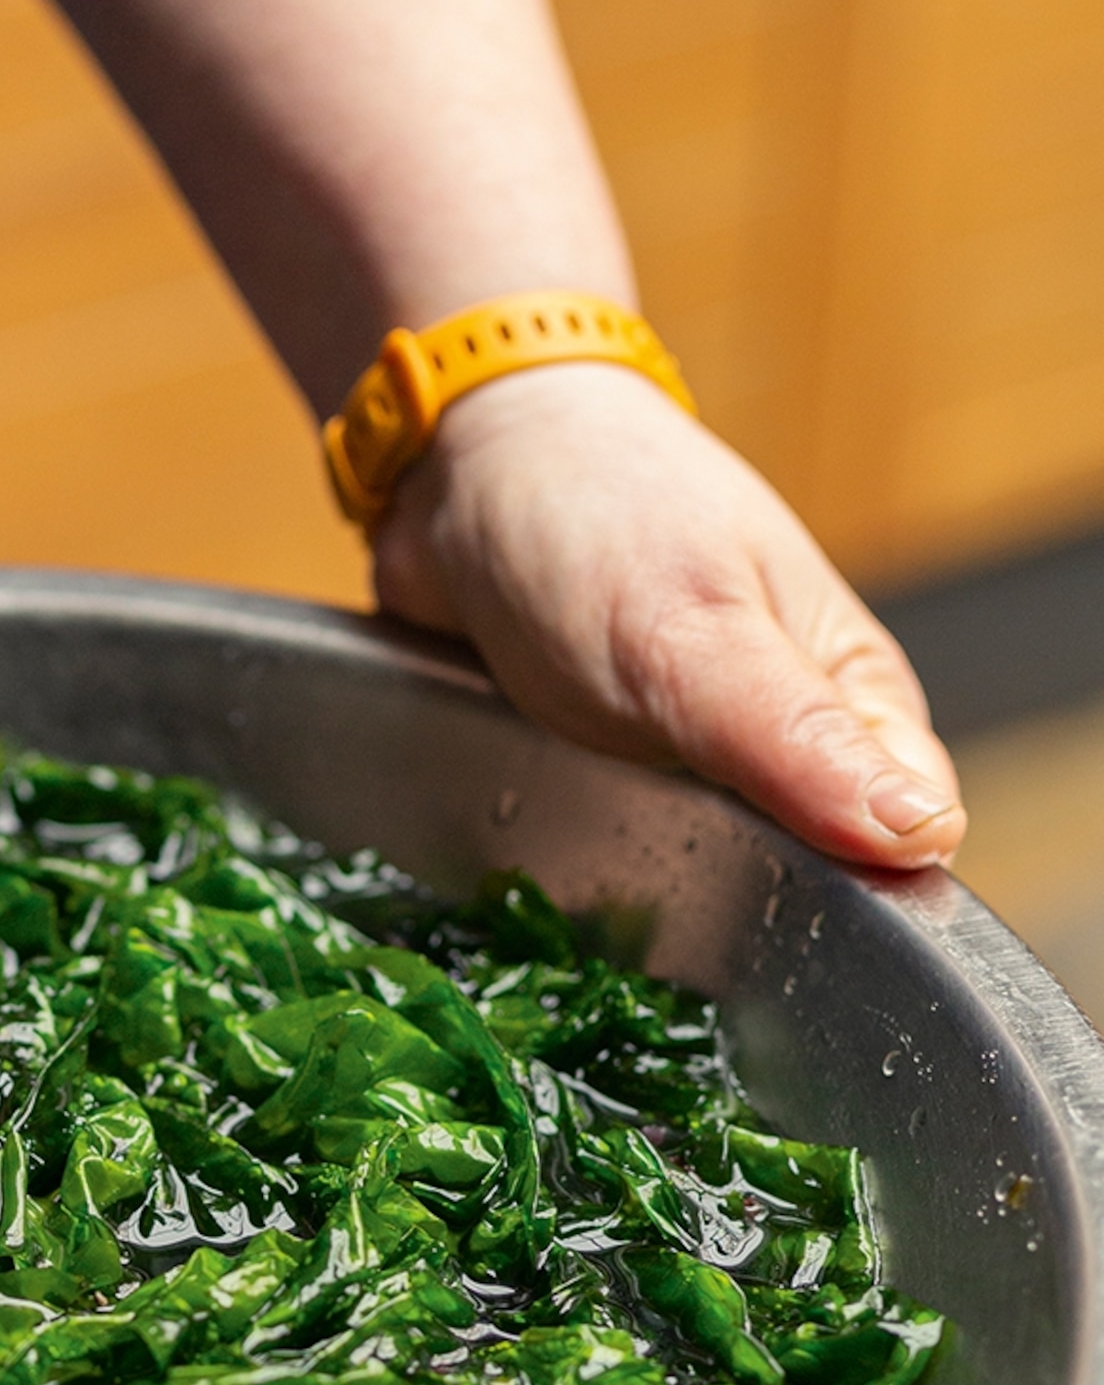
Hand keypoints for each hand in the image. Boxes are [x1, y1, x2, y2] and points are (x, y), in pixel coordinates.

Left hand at [370, 365, 965, 868]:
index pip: (904, 847)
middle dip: (736, 908)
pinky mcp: (623, 765)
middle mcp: (791, 735)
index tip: (771, 924)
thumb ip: (800, 744)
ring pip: (708, 877)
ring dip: (652, 892)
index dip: (852, 904)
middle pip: (804, 881)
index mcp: (855, 698)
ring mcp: (702, 754)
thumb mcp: (700, 641)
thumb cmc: (595, 520)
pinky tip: (554, 861)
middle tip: (658, 905)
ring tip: (594, 891)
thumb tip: (921, 837)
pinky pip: (625, 850)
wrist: (463, 460)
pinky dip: (590, 862)